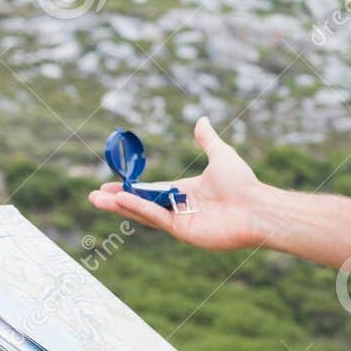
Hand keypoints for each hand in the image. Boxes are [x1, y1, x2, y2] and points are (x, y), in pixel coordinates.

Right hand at [89, 117, 270, 250]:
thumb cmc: (243, 183)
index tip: (109, 185)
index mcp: (185, 192)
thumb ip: (207, 139)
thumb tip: (202, 119)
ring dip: (121, 206)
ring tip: (97, 200)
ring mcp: (180, 221)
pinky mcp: (182, 231)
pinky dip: (139, 208)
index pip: (150, 191)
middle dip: (117, 201)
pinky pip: (157, 218)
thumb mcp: (221, 154)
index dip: (129, 189)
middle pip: (142, 203)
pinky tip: (122, 200)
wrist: (256, 206)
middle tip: (94, 196)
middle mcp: (179, 208)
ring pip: (144, 212)